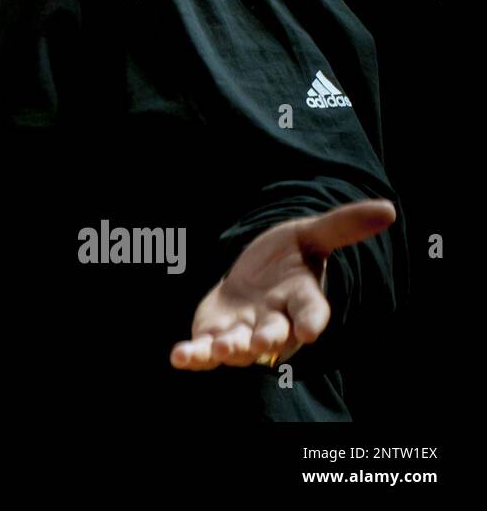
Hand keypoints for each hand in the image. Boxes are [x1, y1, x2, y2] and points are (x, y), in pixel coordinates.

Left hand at [170, 199, 395, 370]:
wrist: (256, 275)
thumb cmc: (288, 257)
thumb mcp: (310, 235)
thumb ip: (341, 226)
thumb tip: (388, 209)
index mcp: (301, 298)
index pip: (312, 311)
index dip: (312, 321)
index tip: (312, 332)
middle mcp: (275, 321)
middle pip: (274, 334)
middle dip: (266, 340)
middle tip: (258, 344)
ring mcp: (245, 332)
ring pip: (238, 347)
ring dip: (227, 350)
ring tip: (218, 350)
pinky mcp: (216, 335)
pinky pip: (205, 350)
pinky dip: (193, 356)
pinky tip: (179, 357)